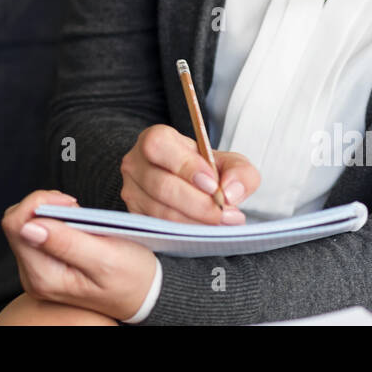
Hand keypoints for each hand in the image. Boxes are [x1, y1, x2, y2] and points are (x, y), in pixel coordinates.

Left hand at [1, 189, 158, 320]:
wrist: (145, 295)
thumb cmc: (133, 278)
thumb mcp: (105, 258)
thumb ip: (66, 242)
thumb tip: (29, 227)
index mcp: (44, 277)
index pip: (16, 224)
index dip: (38, 202)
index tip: (69, 203)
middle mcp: (34, 276)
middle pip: (17, 222)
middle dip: (44, 206)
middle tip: (77, 211)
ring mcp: (37, 271)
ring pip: (25, 223)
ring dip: (51, 212)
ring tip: (80, 221)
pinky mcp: (45, 263)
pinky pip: (37, 231)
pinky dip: (55, 220)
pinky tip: (77, 227)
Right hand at [120, 124, 261, 224]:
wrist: (191, 186)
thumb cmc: (206, 170)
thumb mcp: (229, 163)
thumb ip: (239, 171)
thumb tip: (231, 192)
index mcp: (155, 139)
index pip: (159, 146)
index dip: (185, 166)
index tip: (213, 184)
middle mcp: (136, 163)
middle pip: (161, 185)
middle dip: (197, 203)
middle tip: (224, 212)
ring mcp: (131, 191)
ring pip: (159, 211)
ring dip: (195, 221)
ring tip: (222, 222)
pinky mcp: (135, 216)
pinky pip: (158, 228)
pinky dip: (186, 232)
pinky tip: (205, 230)